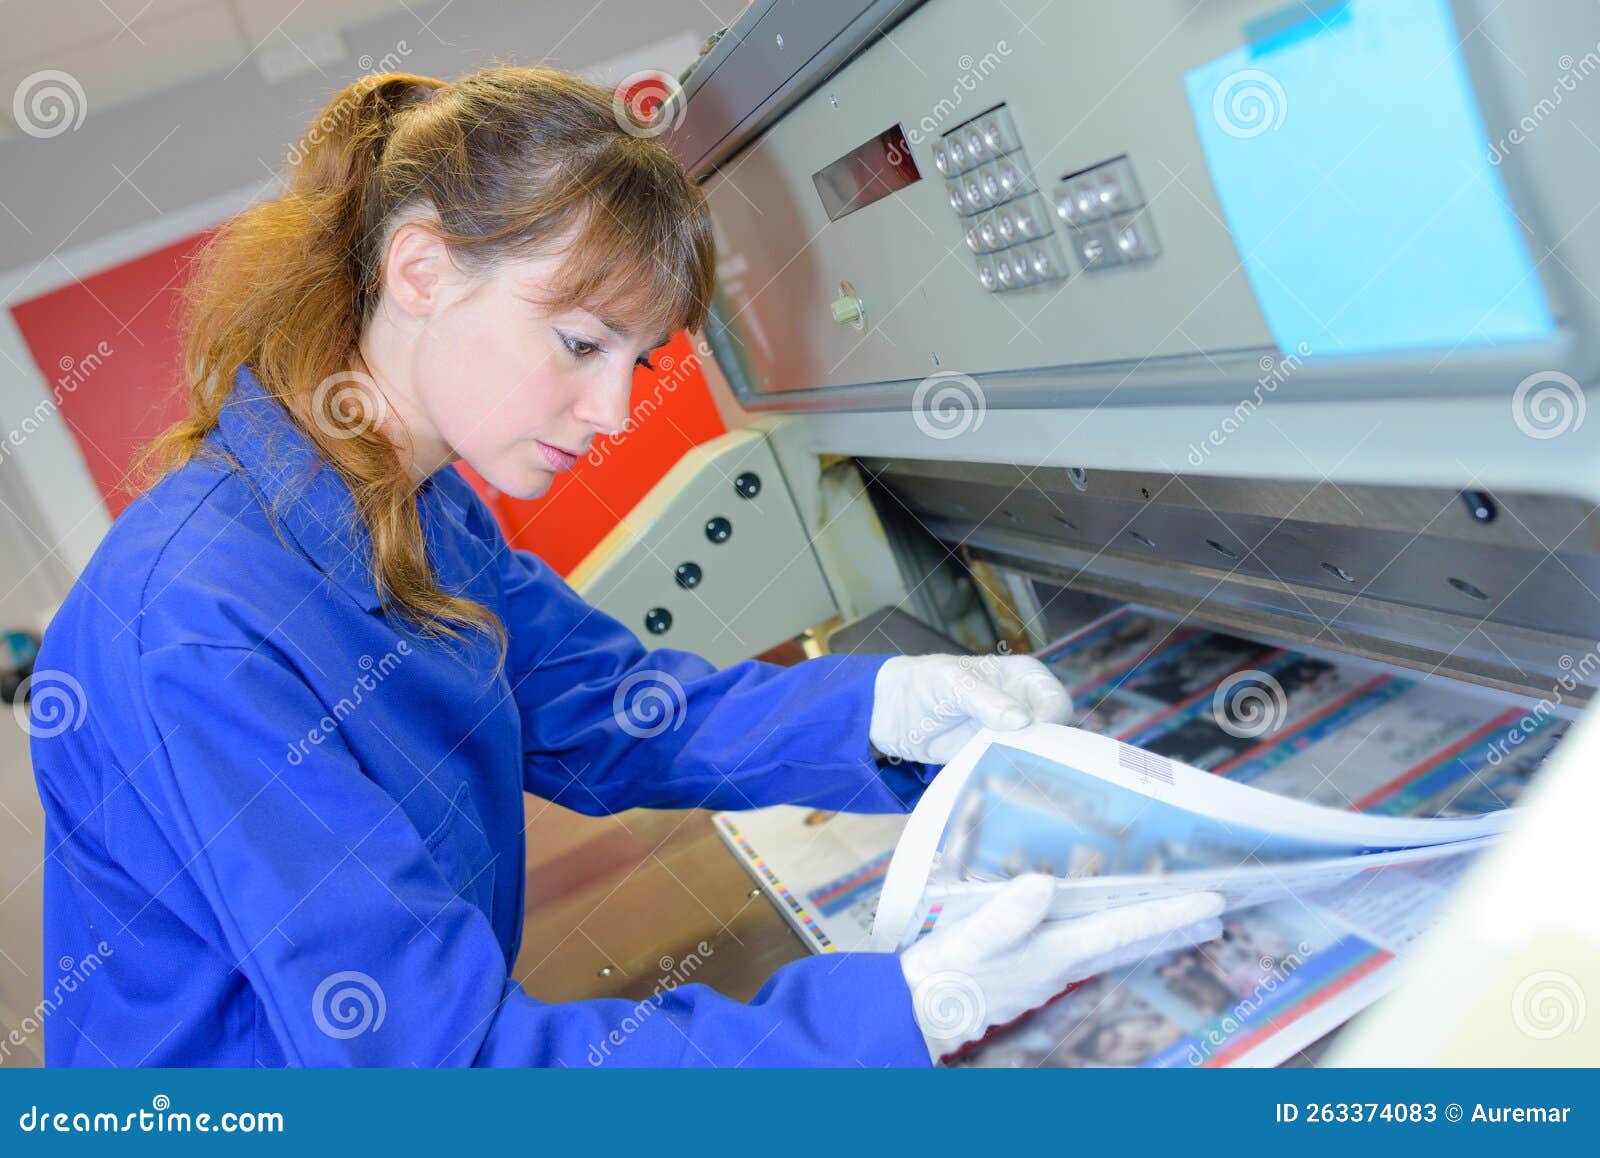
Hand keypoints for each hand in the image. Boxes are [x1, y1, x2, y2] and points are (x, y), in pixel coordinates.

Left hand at [869, 653, 1072, 764]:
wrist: (891, 712)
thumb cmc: (924, 683)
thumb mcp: (951, 684)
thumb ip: (985, 700)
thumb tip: (1022, 721)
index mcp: (1023, 677)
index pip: (1055, 701)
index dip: (1049, 720)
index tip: (1031, 737)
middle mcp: (1024, 706)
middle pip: (1054, 734)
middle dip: (1044, 751)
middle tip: (1023, 764)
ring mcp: (1011, 735)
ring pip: (1037, 756)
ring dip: (1027, 769)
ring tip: (1012, 780)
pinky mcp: (995, 758)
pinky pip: (1012, 772)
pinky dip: (1009, 782)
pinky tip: (1001, 790)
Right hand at [899, 874, 1223, 1062]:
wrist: (917, 1012)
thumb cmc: (941, 975)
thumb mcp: (968, 938)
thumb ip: (1006, 914)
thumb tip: (1044, 885)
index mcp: (1052, 952)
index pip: (1123, 928)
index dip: (1168, 914)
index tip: (1210, 902)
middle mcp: (1060, 966)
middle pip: (1130, 942)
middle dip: (1173, 927)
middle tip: (1217, 914)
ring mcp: (1049, 973)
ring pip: (1115, 948)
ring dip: (1151, 934)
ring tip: (1185, 923)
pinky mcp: (1033, 973)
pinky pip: (1091, 953)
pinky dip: (1118, 939)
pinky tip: (1120, 935)